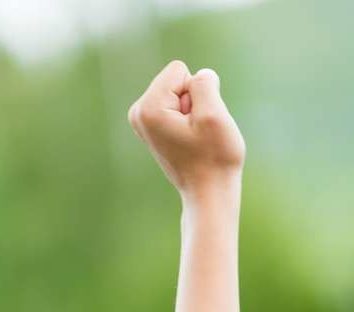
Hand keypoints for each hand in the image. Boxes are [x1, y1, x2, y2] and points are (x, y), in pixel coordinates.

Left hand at [128, 61, 244, 197]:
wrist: (210, 197)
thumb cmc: (215, 161)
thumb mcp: (215, 115)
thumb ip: (205, 83)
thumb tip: (201, 75)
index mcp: (148, 107)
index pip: (181, 71)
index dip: (199, 95)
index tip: (199, 126)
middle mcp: (138, 111)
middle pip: (177, 81)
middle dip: (194, 104)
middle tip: (198, 136)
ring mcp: (142, 120)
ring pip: (179, 94)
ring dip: (194, 114)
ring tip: (195, 141)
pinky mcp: (152, 126)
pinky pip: (177, 107)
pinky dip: (188, 122)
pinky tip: (189, 143)